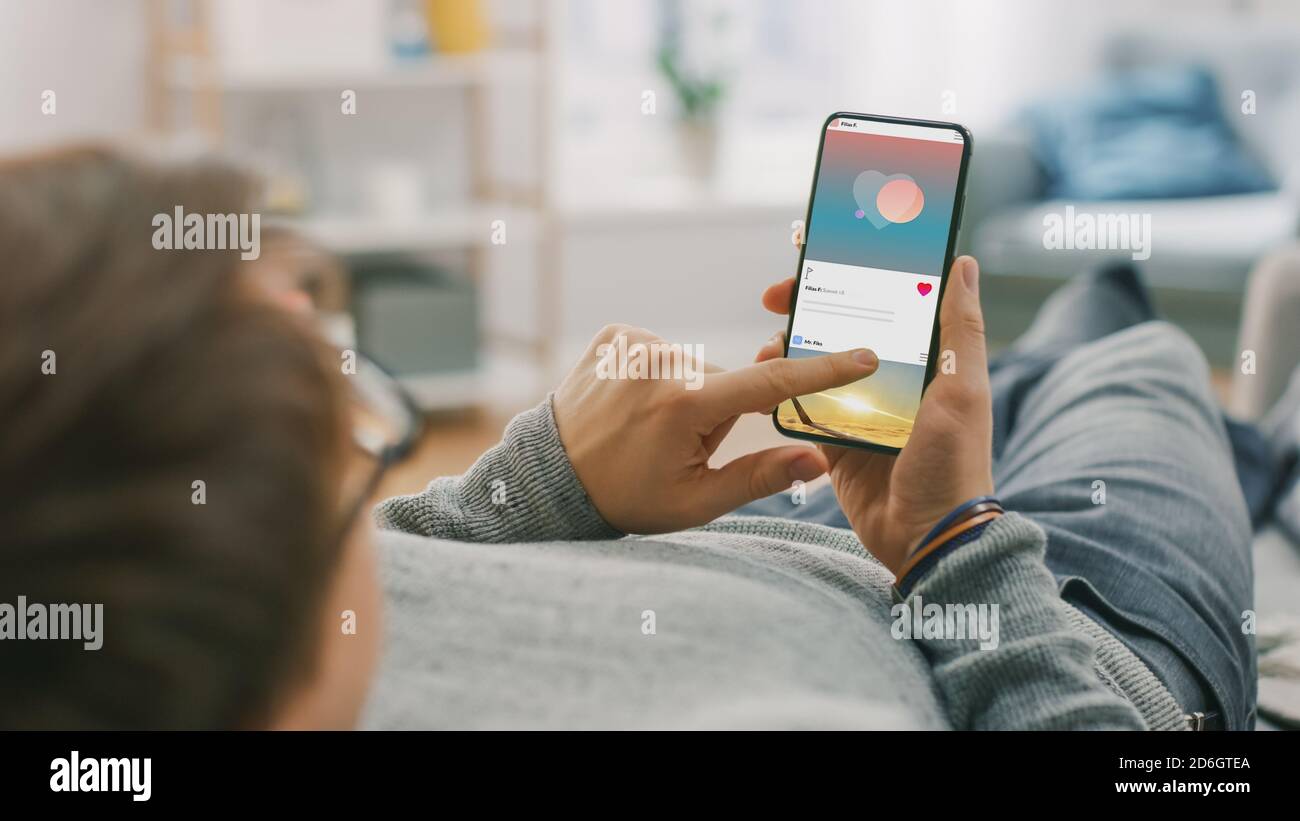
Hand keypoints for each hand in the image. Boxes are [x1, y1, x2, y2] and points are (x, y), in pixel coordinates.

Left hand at [553, 324, 878, 533]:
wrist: (552, 477)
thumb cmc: (627, 496)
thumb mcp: (695, 501)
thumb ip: (760, 477)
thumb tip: (819, 461)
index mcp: (685, 405)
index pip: (772, 384)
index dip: (823, 372)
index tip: (864, 355)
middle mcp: (662, 363)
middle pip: (729, 381)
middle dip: (720, 412)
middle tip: (679, 448)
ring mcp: (635, 343)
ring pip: (697, 367)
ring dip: (689, 394)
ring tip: (648, 428)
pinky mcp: (616, 335)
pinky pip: (664, 352)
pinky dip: (660, 377)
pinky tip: (631, 405)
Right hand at [754, 256, 993, 573]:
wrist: (927, 538)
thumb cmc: (955, 464)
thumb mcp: (963, 390)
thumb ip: (962, 329)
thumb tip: (962, 264)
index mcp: (924, 360)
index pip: (886, 301)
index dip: (853, 273)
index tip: (820, 252)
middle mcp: (891, 378)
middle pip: (842, 326)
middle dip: (806, 304)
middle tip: (775, 295)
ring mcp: (859, 408)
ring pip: (814, 362)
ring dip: (787, 347)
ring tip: (766, 346)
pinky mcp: (835, 440)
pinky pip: (802, 407)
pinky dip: (780, 391)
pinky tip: (762, 379)